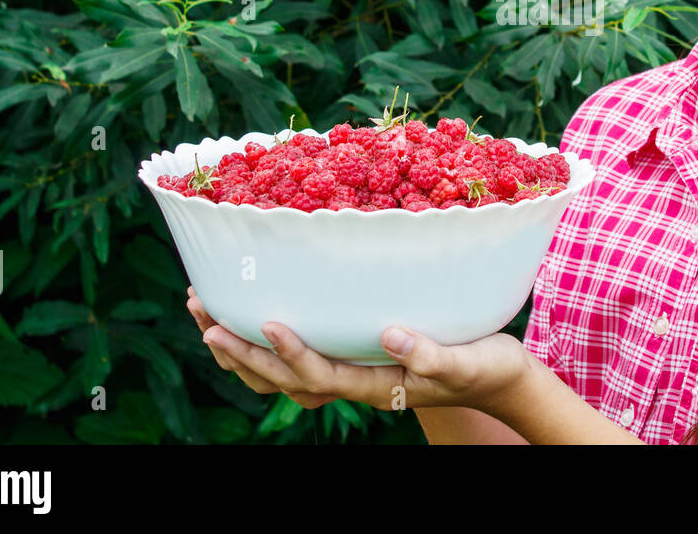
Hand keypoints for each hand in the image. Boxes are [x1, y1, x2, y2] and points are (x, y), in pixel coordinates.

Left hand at [186, 286, 532, 412]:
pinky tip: (249, 317)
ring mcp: (349, 375)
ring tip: (206, 313)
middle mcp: (354, 384)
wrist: (493, 378)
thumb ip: (429, 352)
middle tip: (204, 315)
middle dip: (241, 350)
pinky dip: (263, 343)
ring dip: (240, 349)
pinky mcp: (350, 360)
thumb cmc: (482, 365)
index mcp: (377, 385)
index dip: (293, 352)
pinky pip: (295, 359)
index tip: (269, 322)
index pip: (323, 375)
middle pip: (284, 379)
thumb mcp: (465, 360)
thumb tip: (389, 332)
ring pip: (280, 375)